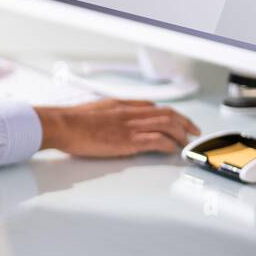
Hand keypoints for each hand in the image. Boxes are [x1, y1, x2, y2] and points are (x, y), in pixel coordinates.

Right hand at [35, 99, 201, 156]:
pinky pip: (156, 140)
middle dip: (184, 121)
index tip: (175, 120)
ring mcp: (130, 126)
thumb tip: (111, 122)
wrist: (62, 124)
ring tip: (187, 142)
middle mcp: (129, 113)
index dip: (168, 113)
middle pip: (165, 113)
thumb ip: (106, 114)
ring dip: (181, 133)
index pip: (152, 106)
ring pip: (166, 124)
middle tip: (192, 130)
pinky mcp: (128, 140)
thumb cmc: (70, 121)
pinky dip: (168, 144)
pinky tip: (172, 150)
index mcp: (120, 105)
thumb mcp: (92, 111)